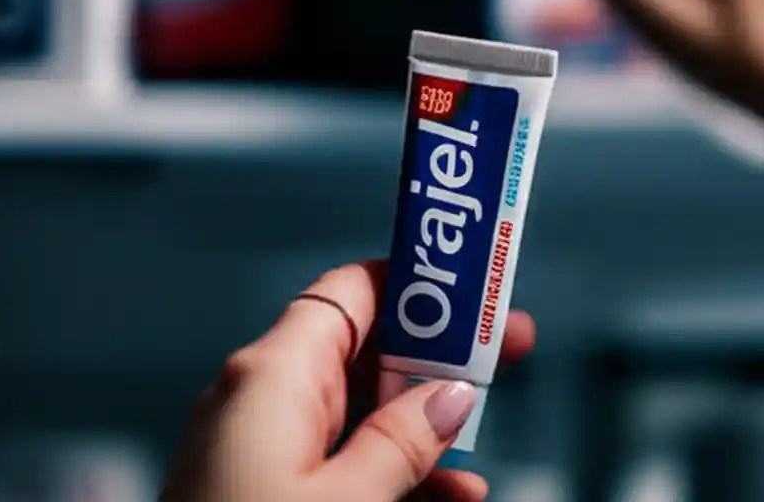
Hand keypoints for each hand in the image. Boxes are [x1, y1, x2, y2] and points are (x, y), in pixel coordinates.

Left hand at [161, 261, 536, 501]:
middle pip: (364, 352)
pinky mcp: (256, 491)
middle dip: (436, 359)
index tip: (479, 288)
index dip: (420, 284)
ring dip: (419, 428)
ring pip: (355, 414)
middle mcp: (259, 400)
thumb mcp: (347, 501)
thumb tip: (448, 395)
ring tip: (481, 445)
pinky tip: (444, 499)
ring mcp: (256, 449)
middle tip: (507, 352)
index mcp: (271, 377)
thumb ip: (402, 443)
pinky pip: (334, 462)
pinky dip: (387, 472)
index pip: (352, 293)